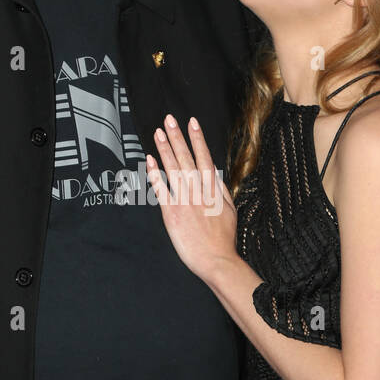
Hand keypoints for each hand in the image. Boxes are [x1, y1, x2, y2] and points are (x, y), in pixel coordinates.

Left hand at [146, 114, 237, 281]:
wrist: (217, 260)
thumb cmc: (224, 238)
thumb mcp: (230, 209)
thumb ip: (220, 189)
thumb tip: (214, 172)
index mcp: (214, 189)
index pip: (204, 158)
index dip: (197, 139)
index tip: (191, 122)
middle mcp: (199, 191)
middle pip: (186, 158)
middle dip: (178, 137)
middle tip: (169, 119)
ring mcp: (185, 201)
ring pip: (173, 169)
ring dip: (165, 149)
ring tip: (158, 132)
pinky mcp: (172, 213)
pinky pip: (162, 190)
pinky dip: (155, 174)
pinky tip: (150, 160)